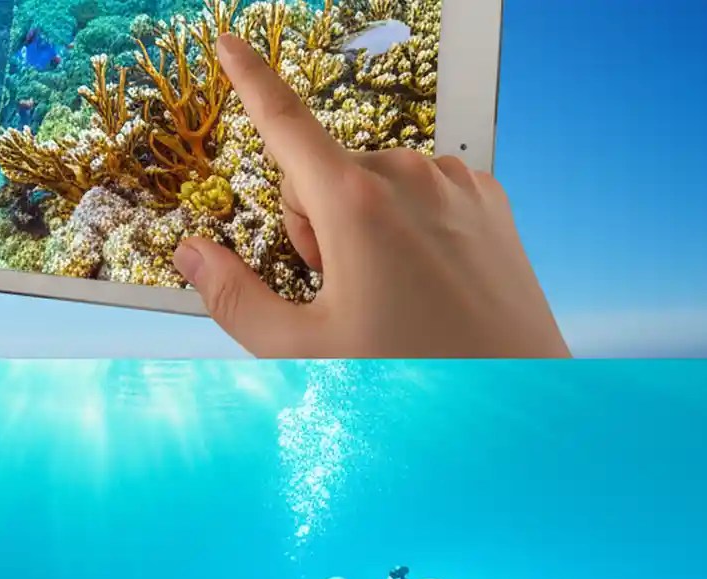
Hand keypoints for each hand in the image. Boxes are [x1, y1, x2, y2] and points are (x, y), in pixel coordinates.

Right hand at [172, 35, 569, 358]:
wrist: (513, 411)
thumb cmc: (409, 384)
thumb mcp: (302, 352)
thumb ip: (234, 297)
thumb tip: (193, 254)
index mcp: (357, 204)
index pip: (285, 122)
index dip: (250, 79)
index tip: (231, 40)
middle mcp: (410, 176)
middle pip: (321, 174)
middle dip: (313, 225)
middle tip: (338, 293)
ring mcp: (457, 185)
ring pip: (371, 183)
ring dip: (360, 226)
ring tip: (387, 295)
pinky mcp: (490, 202)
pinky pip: (421, 193)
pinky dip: (406, 226)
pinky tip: (423, 282)